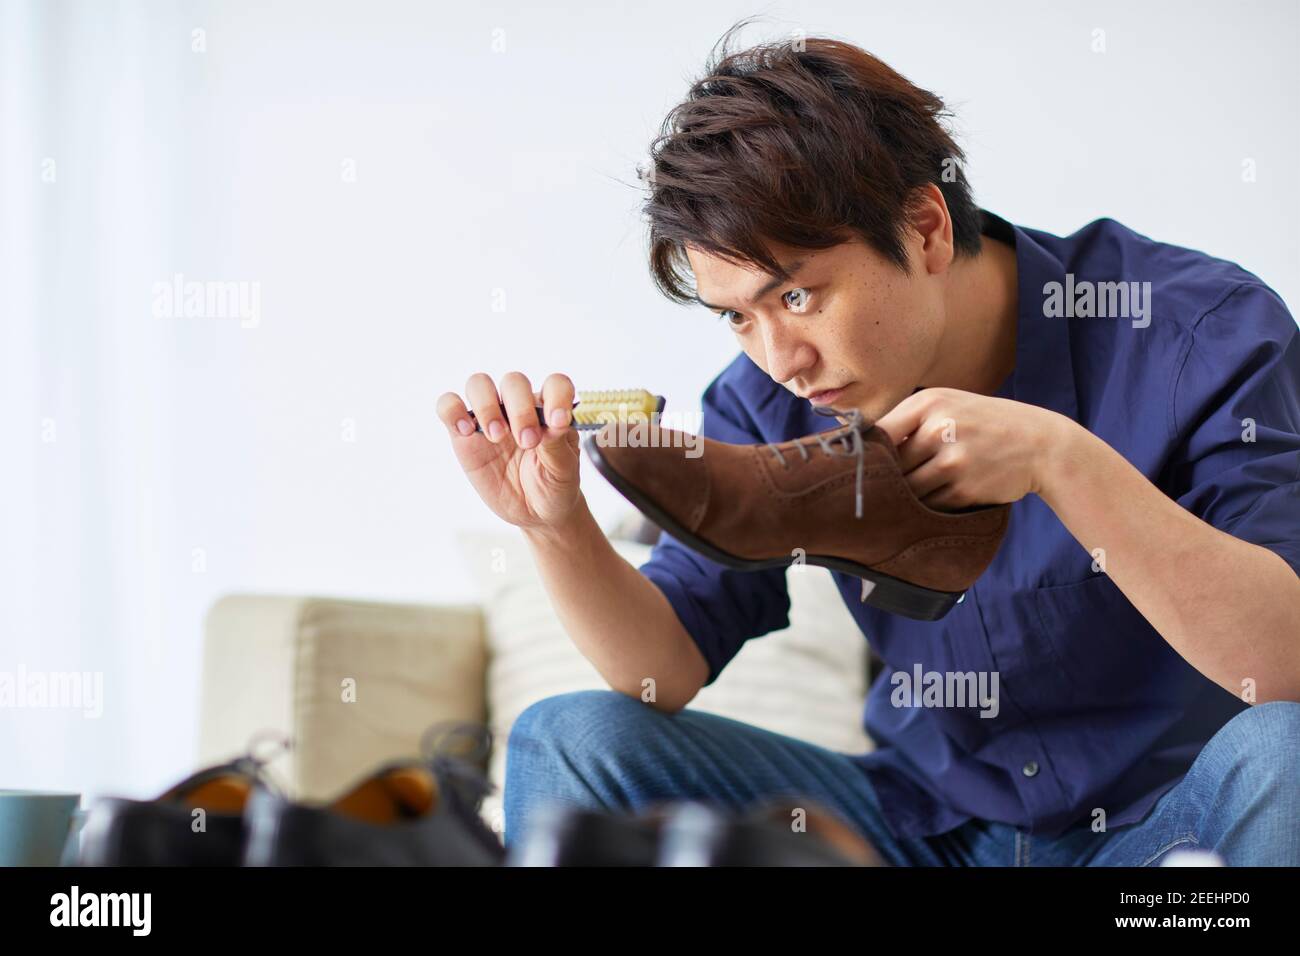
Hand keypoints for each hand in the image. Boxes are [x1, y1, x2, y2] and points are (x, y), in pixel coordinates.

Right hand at [437, 371, 582, 530]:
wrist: (533, 512)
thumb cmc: (554, 484)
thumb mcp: (563, 469)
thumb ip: (557, 443)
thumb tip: (553, 422)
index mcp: (550, 408)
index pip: (555, 384)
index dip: (557, 396)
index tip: (558, 422)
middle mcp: (519, 406)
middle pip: (513, 382)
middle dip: (520, 409)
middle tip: (527, 441)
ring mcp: (490, 416)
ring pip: (478, 384)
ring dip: (487, 406)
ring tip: (496, 436)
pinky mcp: (463, 434)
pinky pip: (448, 405)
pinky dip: (452, 410)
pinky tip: (466, 432)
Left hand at [872, 387, 1071, 509]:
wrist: (1042, 445)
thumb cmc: (987, 424)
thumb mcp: (951, 406)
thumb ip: (911, 421)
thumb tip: (861, 446)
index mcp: (929, 402)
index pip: (878, 431)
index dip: (865, 452)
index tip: (857, 465)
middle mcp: (938, 428)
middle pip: (889, 464)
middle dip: (885, 478)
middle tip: (881, 487)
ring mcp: (951, 460)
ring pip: (906, 488)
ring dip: (905, 496)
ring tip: (912, 493)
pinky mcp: (962, 489)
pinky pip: (927, 505)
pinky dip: (926, 507)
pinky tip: (938, 498)